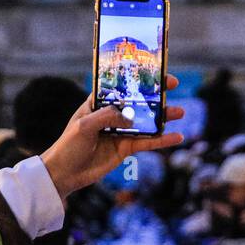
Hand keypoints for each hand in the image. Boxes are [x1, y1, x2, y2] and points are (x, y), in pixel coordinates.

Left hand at [40, 75, 184, 198]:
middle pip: (138, 101)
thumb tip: (130, 118)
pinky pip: (147, 143)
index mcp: (98, 103)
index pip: (120, 86)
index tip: (152, 70)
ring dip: (163, 116)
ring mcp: (120, 131)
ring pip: (146, 121)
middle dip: (155, 93)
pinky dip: (162, 140)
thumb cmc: (68, 146)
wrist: (64, 174)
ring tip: (180, 112)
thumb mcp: (84, 126)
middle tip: (174, 84)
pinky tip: (176, 137)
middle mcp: (112, 115)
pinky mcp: (126, 148)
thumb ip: (107, 117)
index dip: (136, 77)